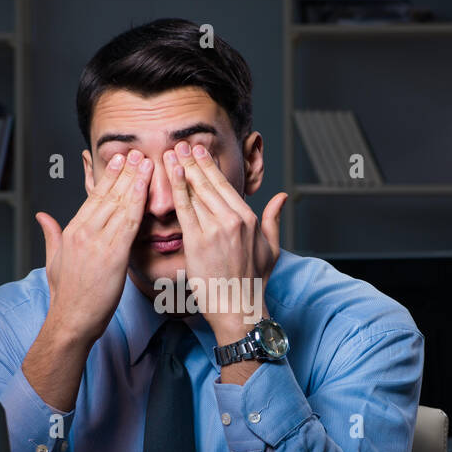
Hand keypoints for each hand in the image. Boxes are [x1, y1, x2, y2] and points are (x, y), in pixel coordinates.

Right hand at [35, 149, 151, 344]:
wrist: (71, 320)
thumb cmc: (66, 295)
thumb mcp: (53, 259)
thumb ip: (50, 234)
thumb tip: (42, 216)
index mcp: (71, 231)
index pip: (93, 197)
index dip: (108, 177)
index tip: (118, 161)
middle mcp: (84, 232)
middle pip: (107, 195)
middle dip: (124, 172)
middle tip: (137, 153)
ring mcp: (98, 242)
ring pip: (120, 204)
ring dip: (135, 181)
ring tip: (146, 162)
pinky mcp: (113, 254)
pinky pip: (130, 223)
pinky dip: (139, 203)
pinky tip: (147, 189)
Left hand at [164, 141, 285, 342]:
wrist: (238, 308)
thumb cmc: (252, 282)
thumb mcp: (271, 248)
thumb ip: (273, 220)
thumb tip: (281, 198)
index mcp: (249, 219)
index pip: (226, 186)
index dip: (210, 167)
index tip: (200, 152)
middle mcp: (233, 219)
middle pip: (209, 183)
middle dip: (194, 161)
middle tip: (182, 143)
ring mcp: (215, 229)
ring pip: (196, 192)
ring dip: (182, 169)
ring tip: (172, 152)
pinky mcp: (197, 241)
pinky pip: (184, 209)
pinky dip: (177, 189)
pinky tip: (170, 174)